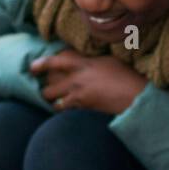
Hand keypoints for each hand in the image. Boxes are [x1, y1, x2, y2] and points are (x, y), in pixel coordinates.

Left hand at [29, 50, 145, 114]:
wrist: (136, 96)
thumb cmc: (127, 77)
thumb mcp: (108, 61)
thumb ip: (90, 61)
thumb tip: (79, 59)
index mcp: (84, 63)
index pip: (55, 60)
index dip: (41, 64)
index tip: (33, 67)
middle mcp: (77, 77)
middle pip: (50, 81)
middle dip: (46, 86)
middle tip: (48, 88)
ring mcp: (79, 93)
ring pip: (53, 97)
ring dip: (53, 99)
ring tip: (57, 100)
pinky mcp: (83, 107)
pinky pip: (63, 109)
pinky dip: (63, 110)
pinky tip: (67, 110)